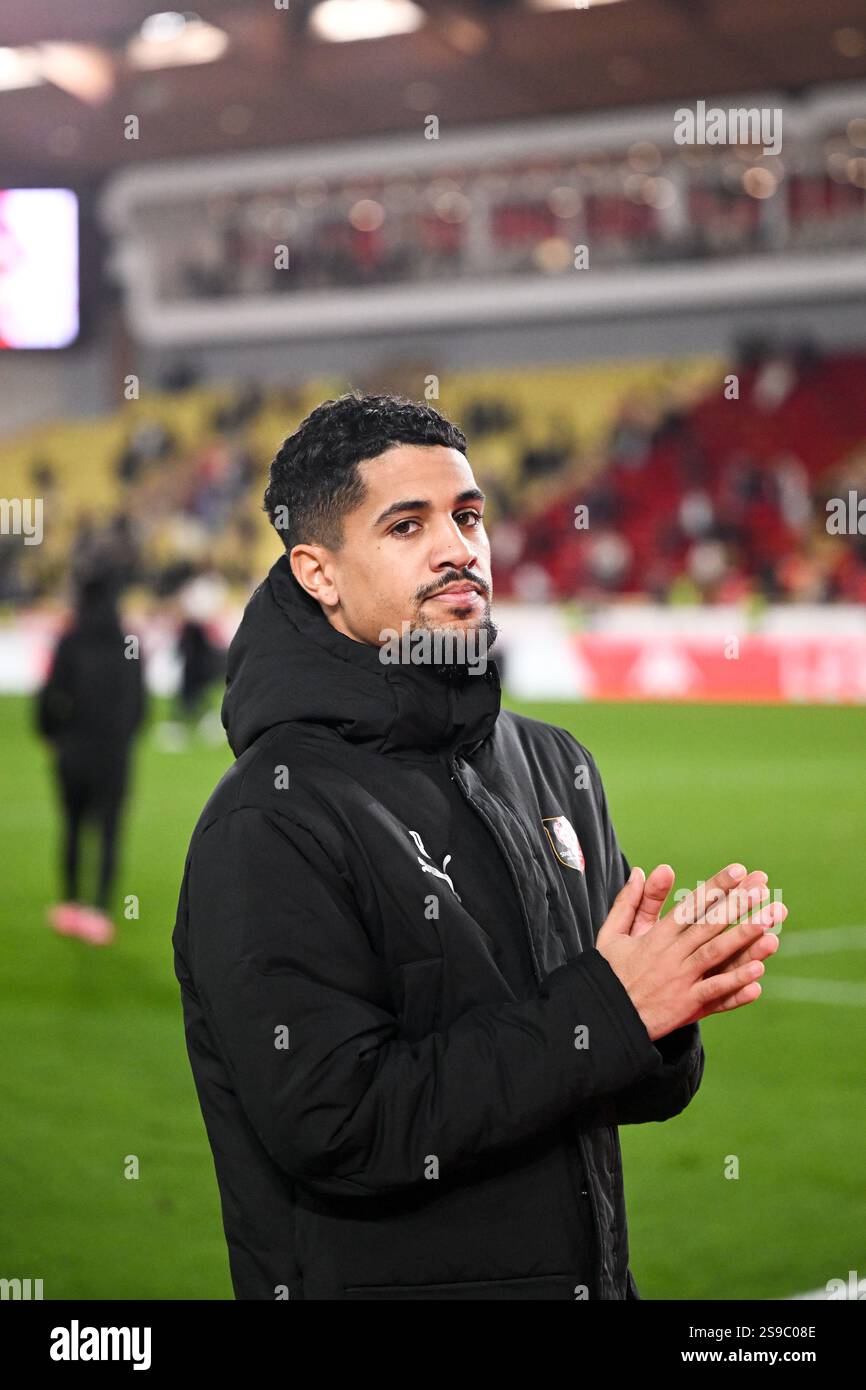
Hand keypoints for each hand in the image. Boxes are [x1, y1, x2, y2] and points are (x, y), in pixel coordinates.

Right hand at [596, 863, 785, 1039]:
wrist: (603, 1019)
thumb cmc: (607, 974)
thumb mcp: (611, 934)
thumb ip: (629, 902)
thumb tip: (639, 871)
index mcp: (656, 936)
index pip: (692, 905)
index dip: (716, 887)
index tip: (739, 870)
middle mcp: (671, 954)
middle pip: (709, 924)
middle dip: (738, 903)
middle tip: (764, 886)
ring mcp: (680, 980)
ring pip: (717, 953)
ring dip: (744, 936)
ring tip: (770, 919)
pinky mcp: (686, 1005)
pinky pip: (715, 991)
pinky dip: (736, 982)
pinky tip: (758, 970)